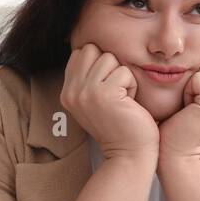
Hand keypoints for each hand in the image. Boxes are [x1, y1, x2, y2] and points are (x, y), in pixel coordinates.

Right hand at [59, 43, 159, 162]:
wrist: (129, 153)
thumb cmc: (121, 124)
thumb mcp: (96, 99)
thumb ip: (89, 76)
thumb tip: (93, 47)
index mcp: (67, 91)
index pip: (81, 52)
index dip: (101, 64)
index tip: (108, 89)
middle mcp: (71, 91)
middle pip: (93, 49)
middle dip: (111, 66)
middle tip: (117, 92)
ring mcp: (85, 92)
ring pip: (109, 58)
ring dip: (123, 76)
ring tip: (123, 98)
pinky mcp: (104, 94)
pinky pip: (124, 71)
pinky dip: (132, 85)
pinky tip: (129, 103)